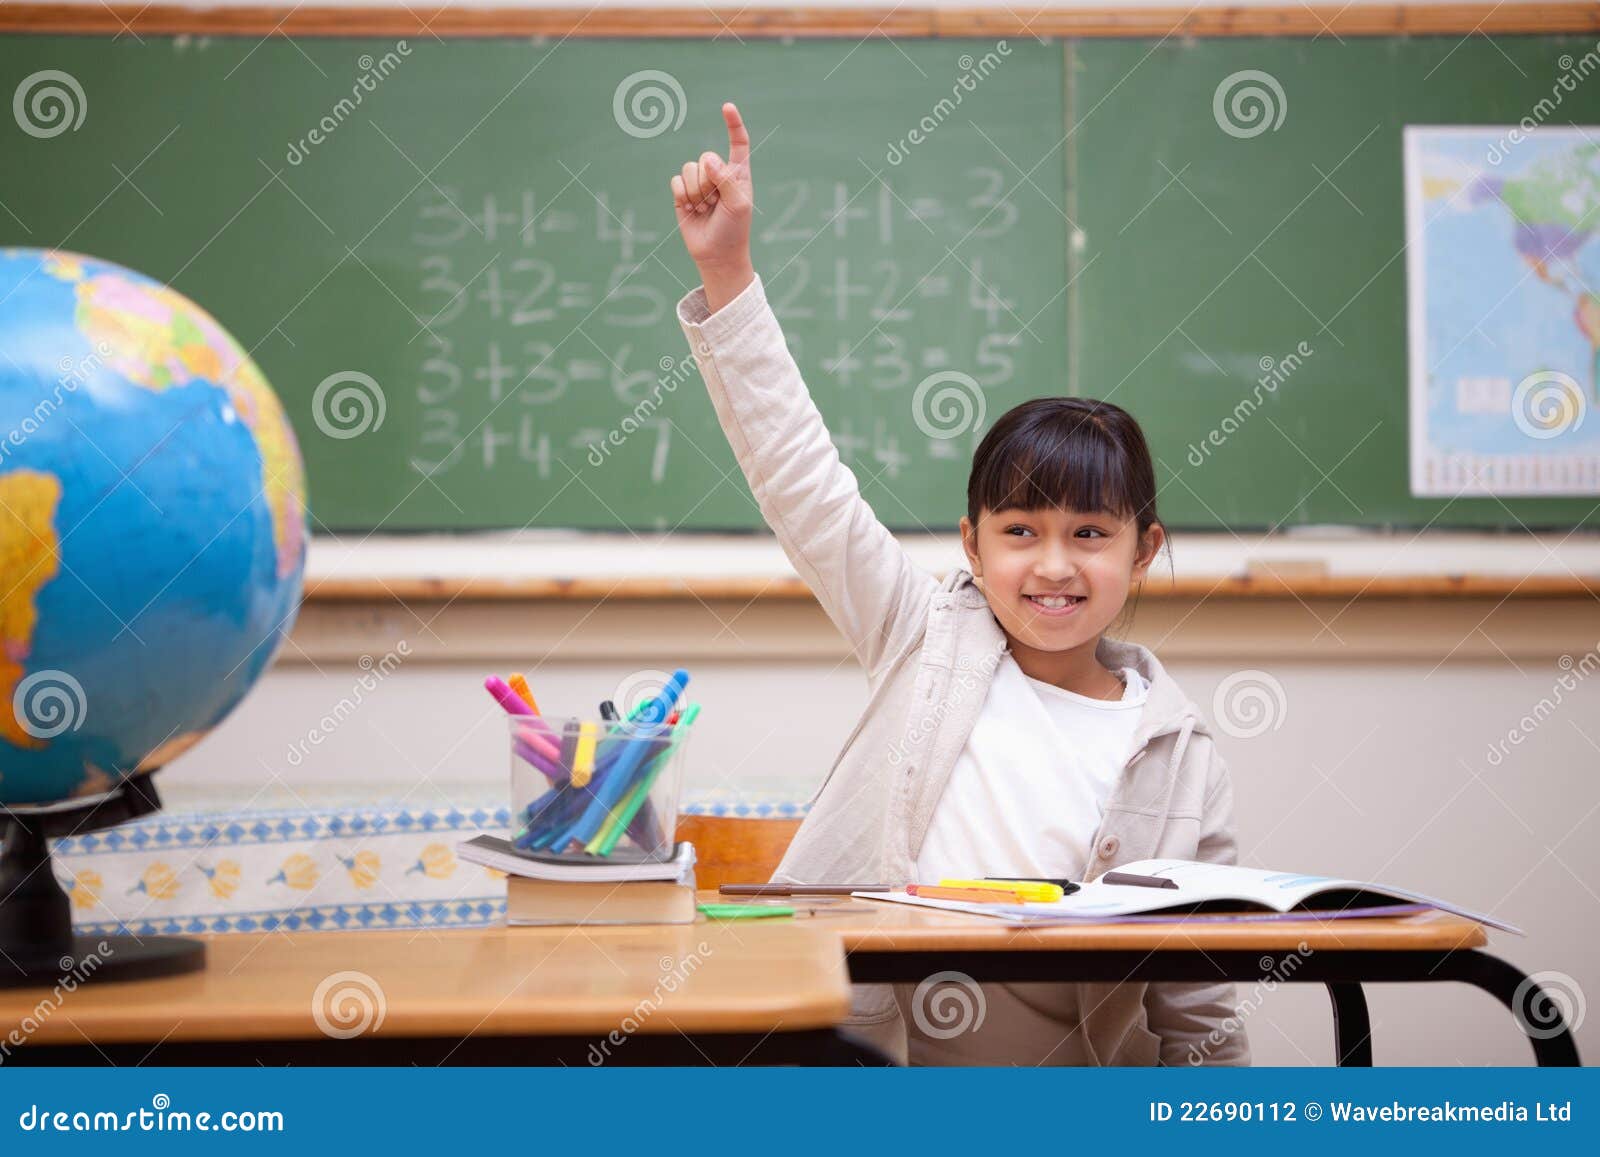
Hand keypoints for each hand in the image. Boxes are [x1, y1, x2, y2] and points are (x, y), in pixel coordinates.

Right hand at [671, 102, 754, 311]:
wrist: (716, 255)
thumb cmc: (733, 229)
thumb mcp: (738, 204)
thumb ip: (726, 179)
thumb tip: (708, 159)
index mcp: (738, 172)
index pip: (738, 143)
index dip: (733, 124)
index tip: (727, 107)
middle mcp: (719, 173)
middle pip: (705, 157)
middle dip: (708, 182)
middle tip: (716, 203)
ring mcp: (700, 182)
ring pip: (688, 168)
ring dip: (696, 191)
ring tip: (705, 208)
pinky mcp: (682, 192)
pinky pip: (676, 180)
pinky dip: (682, 195)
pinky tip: (691, 209)